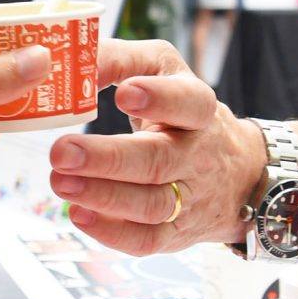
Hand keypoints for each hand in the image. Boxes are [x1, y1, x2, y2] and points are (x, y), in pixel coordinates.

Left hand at [46, 39, 264, 255]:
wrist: (237, 173)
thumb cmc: (181, 113)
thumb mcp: (164, 71)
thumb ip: (121, 58)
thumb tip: (71, 58)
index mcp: (197, 108)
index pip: (187, 102)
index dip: (159, 98)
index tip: (123, 92)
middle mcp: (197, 155)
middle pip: (157, 160)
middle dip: (108, 158)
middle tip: (61, 152)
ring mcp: (190, 198)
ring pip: (151, 204)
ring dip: (103, 196)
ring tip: (60, 182)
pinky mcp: (176, 234)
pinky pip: (146, 240)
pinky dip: (111, 232)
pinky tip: (78, 214)